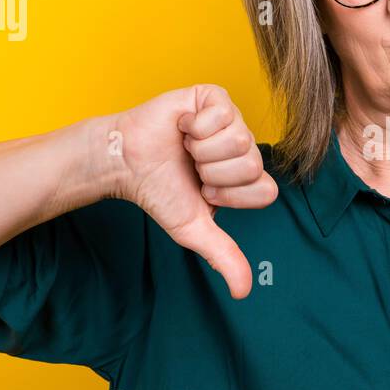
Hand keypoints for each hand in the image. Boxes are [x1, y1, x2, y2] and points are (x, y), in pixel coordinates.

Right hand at [109, 84, 276, 298]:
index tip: (204, 192)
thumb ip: (223, 256)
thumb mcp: (193, 228)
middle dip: (213, 173)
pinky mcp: (214, 97)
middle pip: (252, 164)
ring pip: (239, 139)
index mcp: (246, 177)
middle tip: (192, 168)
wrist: (124, 163)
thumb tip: (243, 292)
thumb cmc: (159, 192)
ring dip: (202, 150)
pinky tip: (183, 127)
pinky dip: (195, 126)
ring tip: (185, 149)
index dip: (230, 196)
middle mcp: (245, 147)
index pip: (265, 191)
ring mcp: (232, 120)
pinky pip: (222, 114)